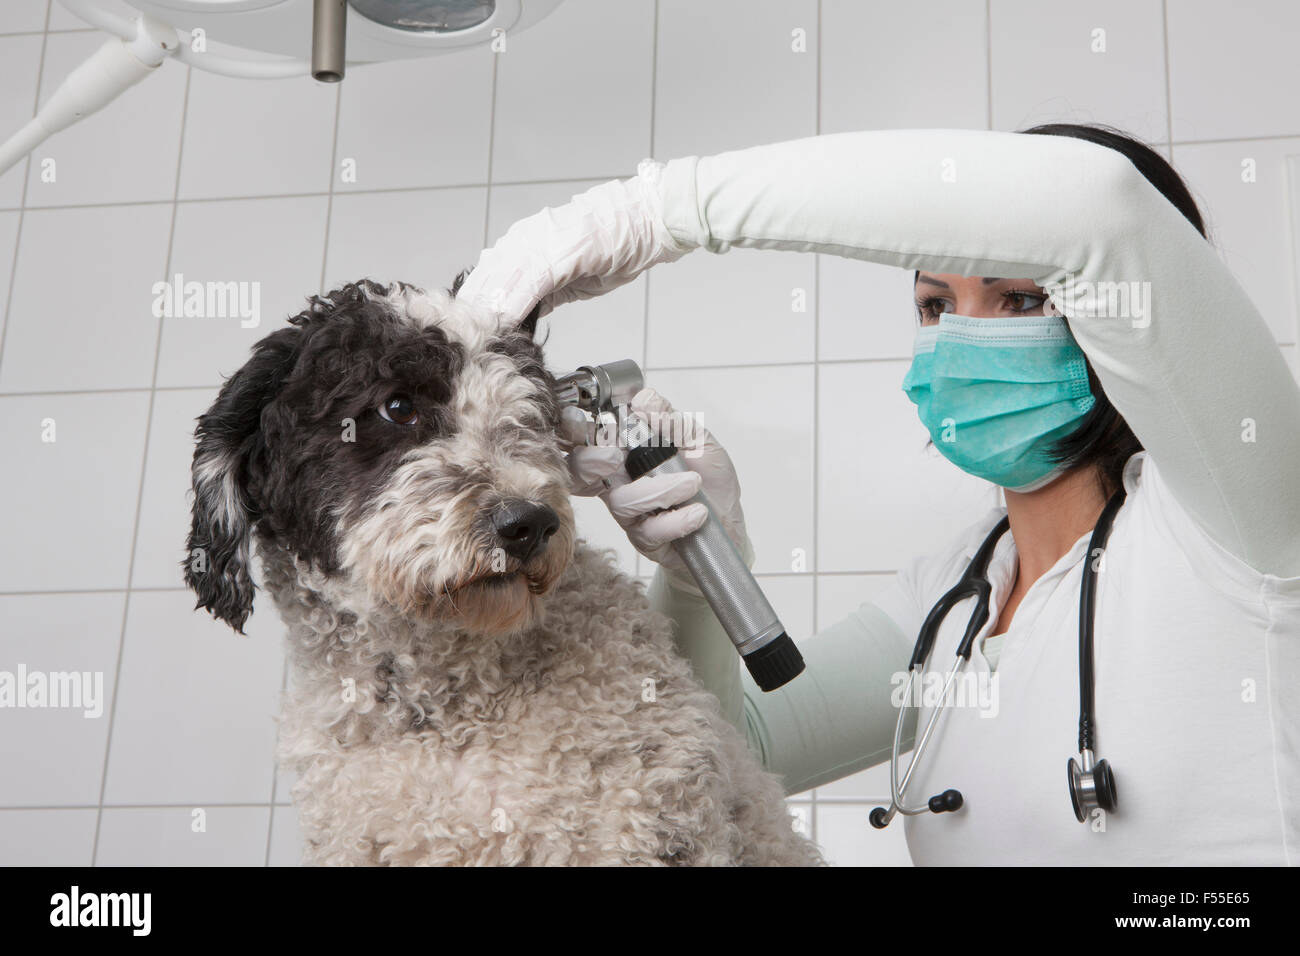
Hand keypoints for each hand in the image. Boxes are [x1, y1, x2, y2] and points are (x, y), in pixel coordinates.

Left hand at [456, 160, 691, 325]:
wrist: (647, 221)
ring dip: (485, 311)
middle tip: (459, 343)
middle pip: (484, 280)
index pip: (486, 279)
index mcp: (524, 243)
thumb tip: (520, 316)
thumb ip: (543, 291)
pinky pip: (529, 281)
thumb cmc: (616, 244)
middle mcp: (525, 239)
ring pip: (500, 280)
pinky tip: (504, 323)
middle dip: (470, 313)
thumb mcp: (570, 273)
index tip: (460, 333)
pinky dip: (514, 304)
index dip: (471, 307)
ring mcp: (540, 242)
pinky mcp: (560, 251)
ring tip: (473, 339)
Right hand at [562, 388, 752, 592]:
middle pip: (583, 471)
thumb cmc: (710, 479)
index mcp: (627, 450)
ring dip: (660, 490)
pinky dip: (675, 520)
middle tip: (618, 455)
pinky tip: (697, 513)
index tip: (578, 422)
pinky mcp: (643, 538)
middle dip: (594, 460)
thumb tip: (645, 400)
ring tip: (693, 484)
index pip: (588, 438)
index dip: (573, 431)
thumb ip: (672, 421)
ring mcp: (628, 510)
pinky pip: (648, 530)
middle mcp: (619, 479)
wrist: (729, 521)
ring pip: (622, 500)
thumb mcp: (699, 441)